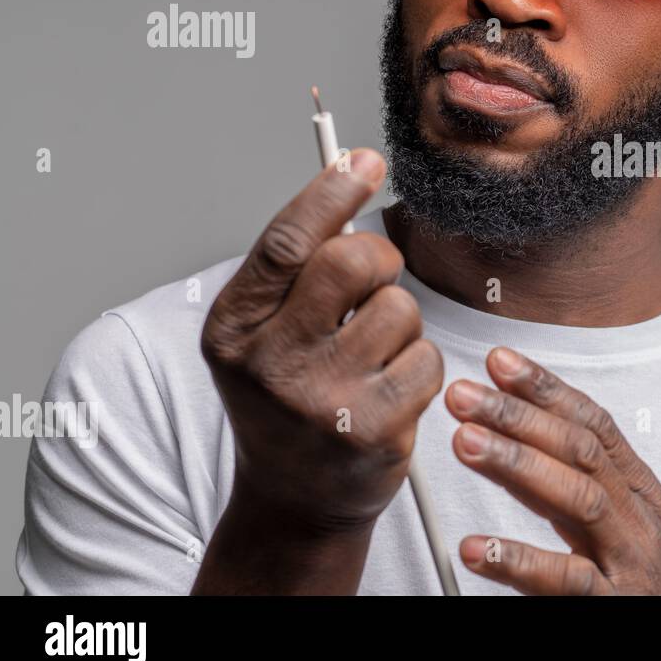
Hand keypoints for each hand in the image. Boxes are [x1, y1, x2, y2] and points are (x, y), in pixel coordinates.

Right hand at [194, 149, 443, 592]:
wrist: (295, 501)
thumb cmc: (289, 398)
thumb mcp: (265, 335)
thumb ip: (297, 269)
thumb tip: (353, 172)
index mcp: (233, 328)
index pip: (287, 242)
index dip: (332, 191)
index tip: (367, 159)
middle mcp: (269, 364)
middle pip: (352, 263)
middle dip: (380, 259)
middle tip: (376, 280)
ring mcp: (321, 402)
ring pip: (400, 308)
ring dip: (402, 322)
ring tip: (373, 356)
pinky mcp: (372, 432)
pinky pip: (428, 359)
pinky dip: (421, 367)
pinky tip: (391, 393)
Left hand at [444, 347, 660, 594]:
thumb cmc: (634, 587)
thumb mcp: (614, 525)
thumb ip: (573, 481)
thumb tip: (512, 430)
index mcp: (639, 491)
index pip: (593, 423)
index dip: (546, 388)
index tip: (499, 362)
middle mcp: (640, 518)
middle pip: (580, 450)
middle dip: (518, 415)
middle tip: (464, 395)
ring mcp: (631, 562)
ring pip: (577, 498)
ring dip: (517, 464)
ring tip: (464, 443)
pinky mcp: (616, 607)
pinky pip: (567, 580)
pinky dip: (520, 561)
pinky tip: (477, 549)